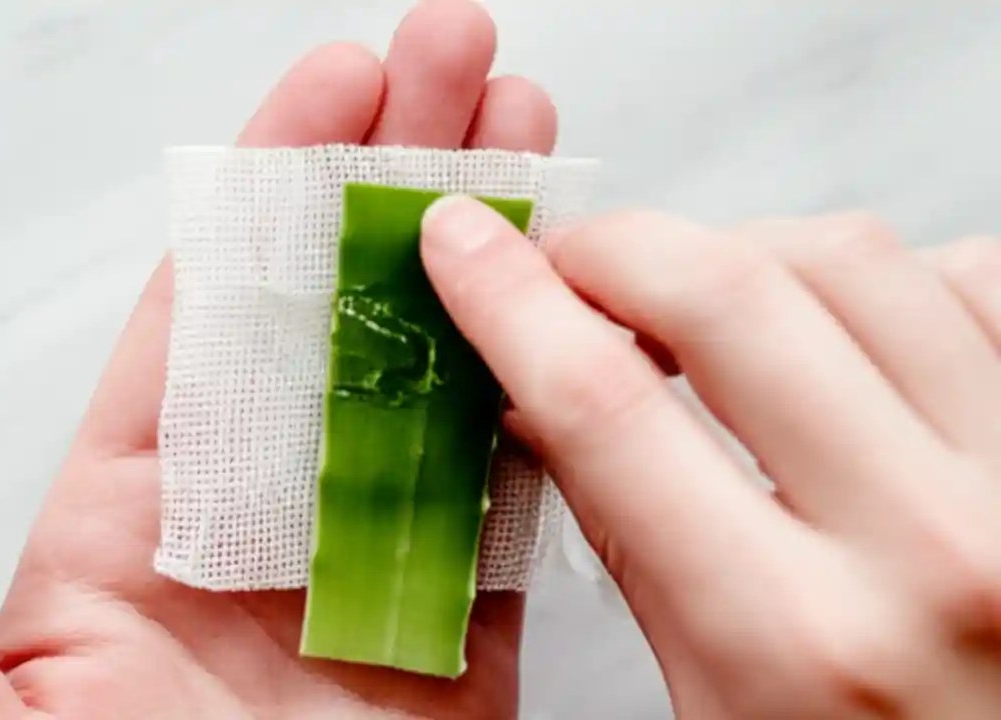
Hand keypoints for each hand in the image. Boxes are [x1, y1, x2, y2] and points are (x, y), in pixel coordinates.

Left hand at [0, 2, 557, 717]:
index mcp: (133, 531)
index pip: (217, 321)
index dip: (276, 189)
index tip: (338, 81)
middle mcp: (262, 539)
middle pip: (342, 329)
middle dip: (399, 182)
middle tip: (462, 61)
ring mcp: (370, 589)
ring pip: (438, 396)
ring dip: (487, 267)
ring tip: (531, 145)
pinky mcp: (459, 659)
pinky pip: (512, 521)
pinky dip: (550, 415)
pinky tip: (576, 309)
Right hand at [420, 199, 1000, 717]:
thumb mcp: (708, 700)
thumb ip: (626, 539)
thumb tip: (538, 391)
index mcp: (787, 639)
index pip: (605, 409)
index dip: (510, 301)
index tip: (464, 246)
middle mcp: (923, 547)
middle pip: (728, 296)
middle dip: (615, 247)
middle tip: (571, 262)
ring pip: (850, 257)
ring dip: (740, 248)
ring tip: (697, 298)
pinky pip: (971, 273)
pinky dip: (880, 271)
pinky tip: (827, 321)